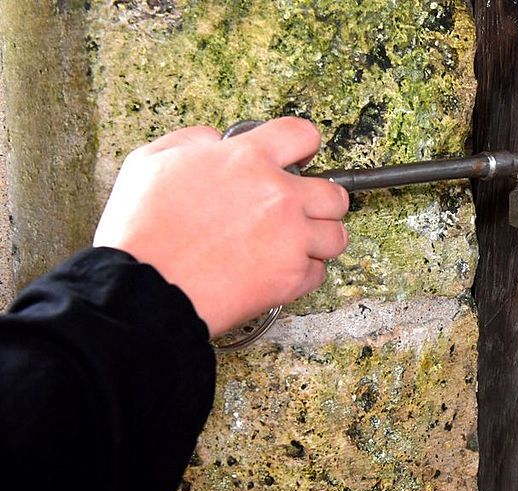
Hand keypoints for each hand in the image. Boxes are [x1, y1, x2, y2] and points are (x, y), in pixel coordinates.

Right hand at [93, 117, 348, 335]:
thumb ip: (190, 141)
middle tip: (302, 208)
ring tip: (296, 243)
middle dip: (321, 199)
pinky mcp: (291, 278)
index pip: (302, 134)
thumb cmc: (141, 232)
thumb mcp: (149, 161)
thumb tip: (213, 139)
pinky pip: (318, 272)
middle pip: (334, 192)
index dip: (303, 144)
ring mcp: (290, 238)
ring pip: (336, 235)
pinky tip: (279, 270)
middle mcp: (278, 196)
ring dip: (319, 238)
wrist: (143, 289)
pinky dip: (303, 273)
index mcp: (247, 160)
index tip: (302, 156)